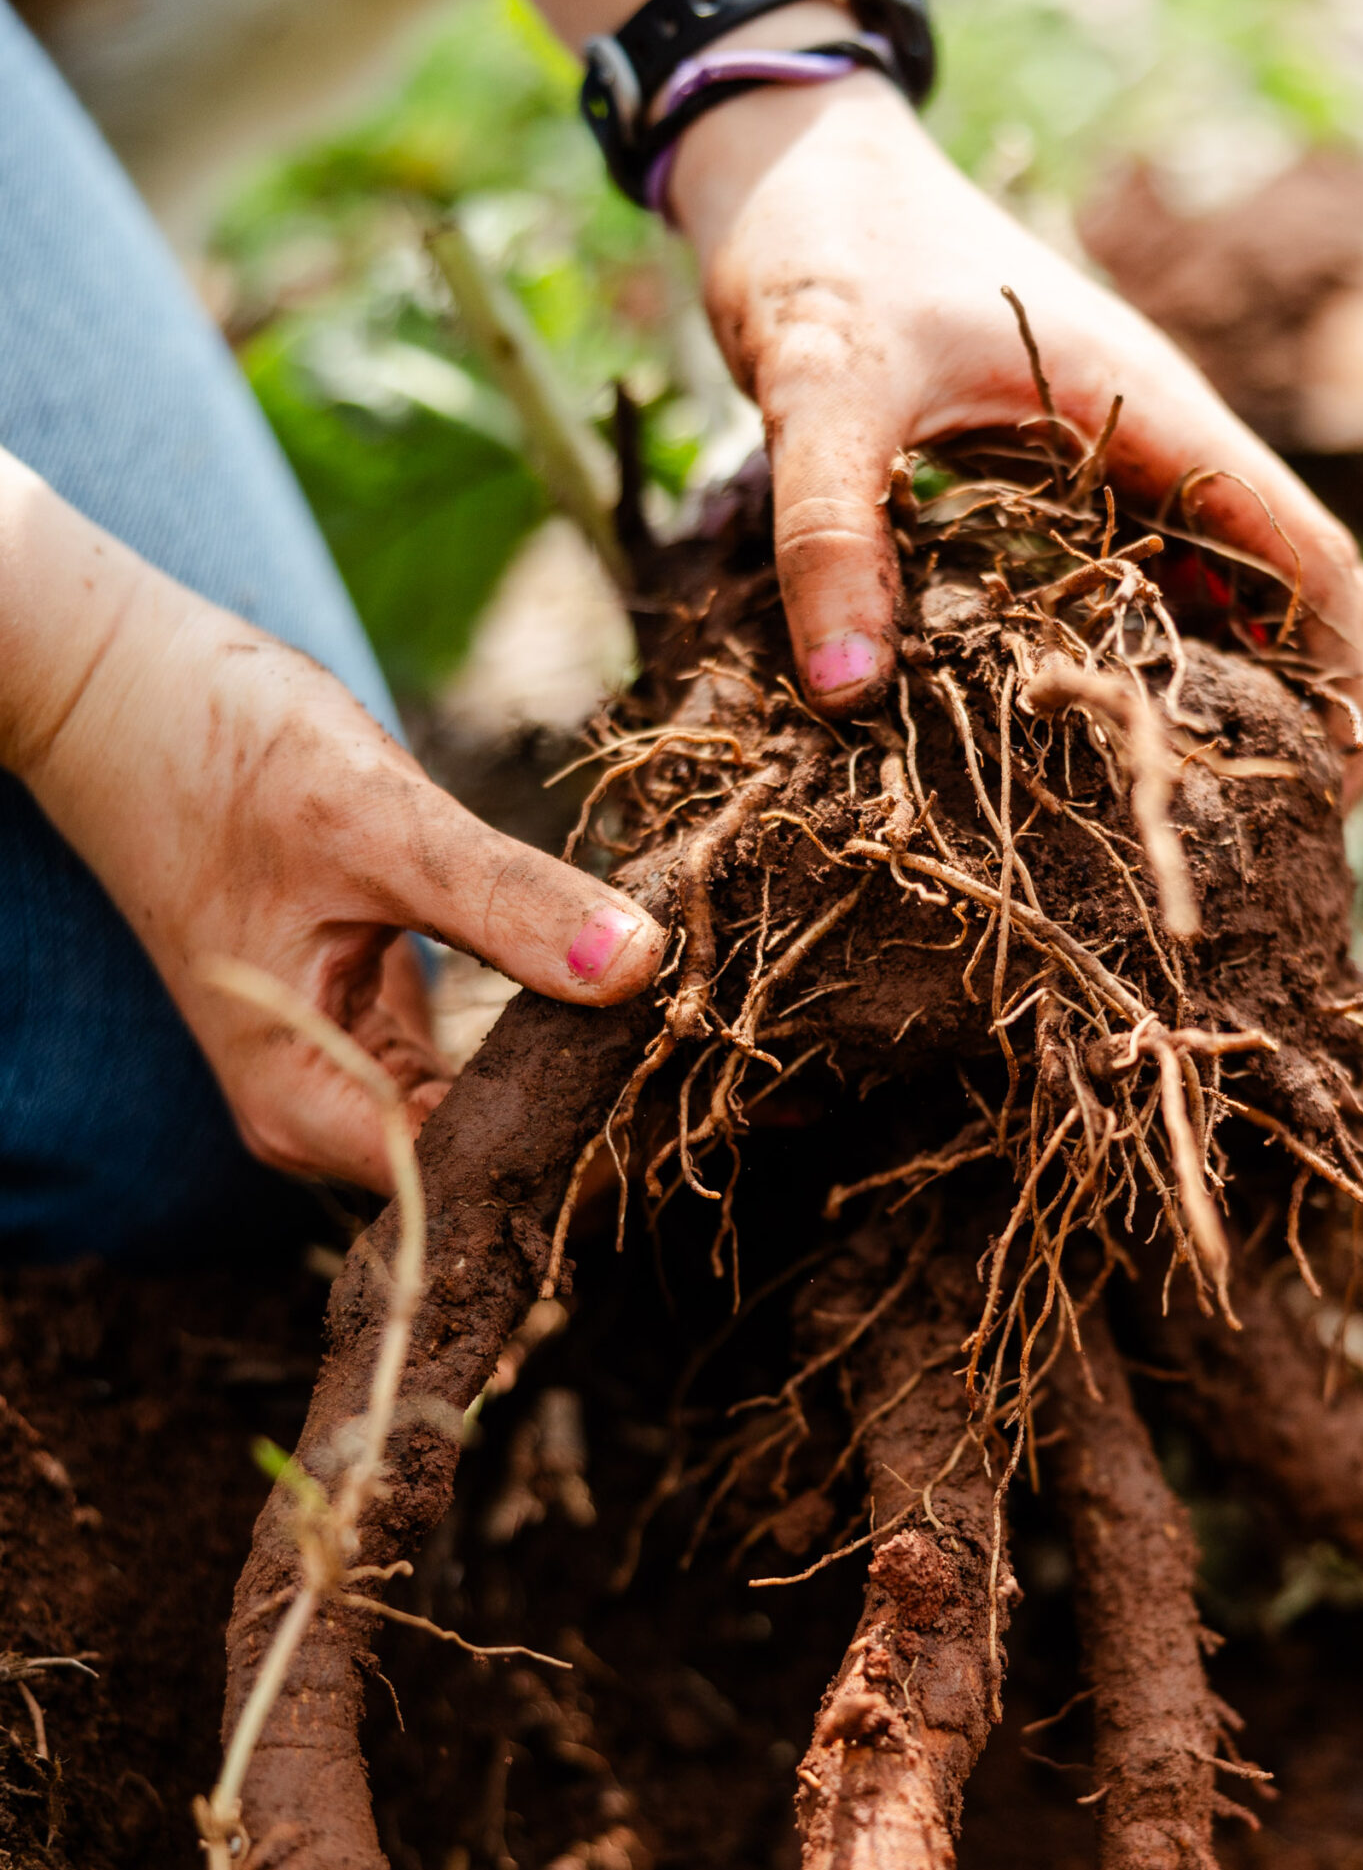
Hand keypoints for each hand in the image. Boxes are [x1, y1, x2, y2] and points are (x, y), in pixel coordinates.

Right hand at [0, 454, 663, 1191]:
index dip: (590, 1144)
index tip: (696, 1088)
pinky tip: (628, 998)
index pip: (476, 1177)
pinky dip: (544, 1031)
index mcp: (306, 1108)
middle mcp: (319, 1118)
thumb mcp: (377, 821)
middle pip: (489, 1157)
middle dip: (600, 1114)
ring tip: (700, 1030)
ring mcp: (341, 1074)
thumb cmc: (222, 750)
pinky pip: (472, 1061)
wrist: (122, 692)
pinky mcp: (363, 1027)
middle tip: (733, 1059)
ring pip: (489, 1110)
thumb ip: (505, 902)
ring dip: (581, 1074)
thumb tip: (641, 966)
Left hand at [670, 72, 1362, 790]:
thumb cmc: (824, 246)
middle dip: (1284, 714)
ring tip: (1178, 821)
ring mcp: (1107, 452)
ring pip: (1206, 589)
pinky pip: (1126, 578)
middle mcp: (1153, 437)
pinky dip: (1131, 658)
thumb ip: (831, 533)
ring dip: (1212, 693)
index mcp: (1152, 411)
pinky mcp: (1047, 470)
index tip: (1327, 799)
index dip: (1338, 682)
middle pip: (1275, 593)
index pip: (1306, 559)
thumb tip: (851, 698)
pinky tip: (1086, 737)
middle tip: (1249, 850)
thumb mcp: (819, 391)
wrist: (789, 154)